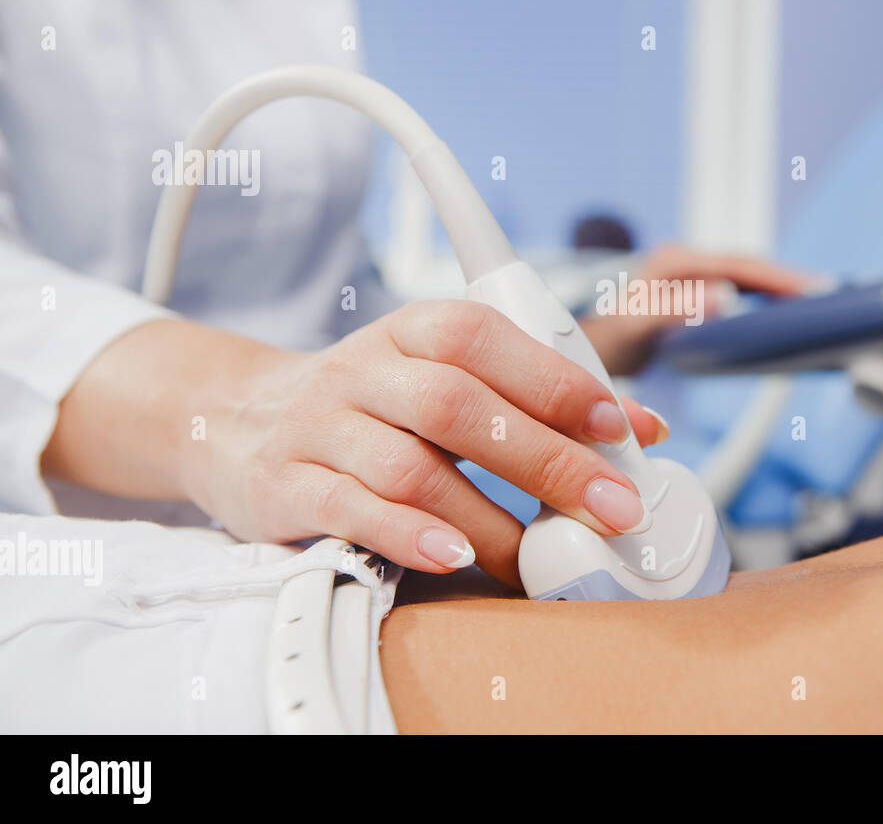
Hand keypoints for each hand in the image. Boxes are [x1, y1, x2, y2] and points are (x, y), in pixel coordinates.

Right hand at [46, 305, 668, 589]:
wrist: (236, 419)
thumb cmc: (370, 404)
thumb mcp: (444, 378)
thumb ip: (535, 398)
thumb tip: (641, 430)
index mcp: (411, 331)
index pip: (485, 338)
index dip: (553, 378)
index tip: (618, 426)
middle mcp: (364, 369)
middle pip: (459, 406)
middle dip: (546, 460)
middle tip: (608, 506)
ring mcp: (320, 427)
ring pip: (409, 467)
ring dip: (487, 517)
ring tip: (536, 557)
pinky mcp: (286, 486)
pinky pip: (348, 510)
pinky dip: (407, 536)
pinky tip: (453, 555)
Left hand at [579, 244, 812, 374]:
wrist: (588, 355)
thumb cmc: (605, 344)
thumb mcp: (633, 328)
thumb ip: (672, 309)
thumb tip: (723, 295)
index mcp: (676, 263)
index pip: (739, 264)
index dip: (778, 276)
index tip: (812, 289)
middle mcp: (685, 263)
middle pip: (749, 267)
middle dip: (788, 279)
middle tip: (829, 295)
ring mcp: (690, 278)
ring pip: (746, 278)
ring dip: (780, 288)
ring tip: (817, 301)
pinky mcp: (694, 295)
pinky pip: (738, 291)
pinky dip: (764, 300)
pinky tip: (784, 313)